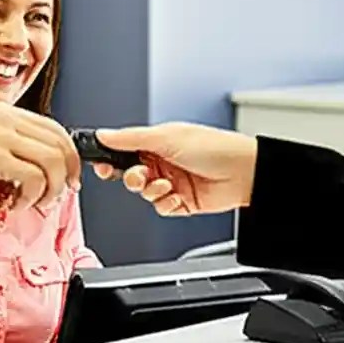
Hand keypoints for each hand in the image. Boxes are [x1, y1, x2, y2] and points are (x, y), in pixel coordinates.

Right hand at [0, 101, 79, 211]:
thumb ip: (7, 151)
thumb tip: (38, 171)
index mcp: (1, 112)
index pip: (53, 128)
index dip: (69, 154)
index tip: (70, 176)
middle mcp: (4, 119)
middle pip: (59, 143)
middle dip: (68, 173)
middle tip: (62, 194)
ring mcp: (0, 135)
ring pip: (53, 161)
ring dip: (51, 188)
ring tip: (35, 203)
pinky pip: (34, 179)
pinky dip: (30, 198)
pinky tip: (11, 205)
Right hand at [91, 123, 257, 215]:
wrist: (243, 172)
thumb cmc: (213, 147)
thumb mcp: (166, 137)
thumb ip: (130, 138)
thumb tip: (103, 134)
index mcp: (157, 142)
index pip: (124, 150)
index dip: (110, 158)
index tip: (100, 164)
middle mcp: (162, 162)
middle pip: (129, 174)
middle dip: (130, 177)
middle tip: (139, 175)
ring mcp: (171, 182)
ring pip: (143, 194)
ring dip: (151, 191)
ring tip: (165, 184)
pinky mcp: (181, 202)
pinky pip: (160, 208)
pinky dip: (165, 203)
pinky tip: (176, 195)